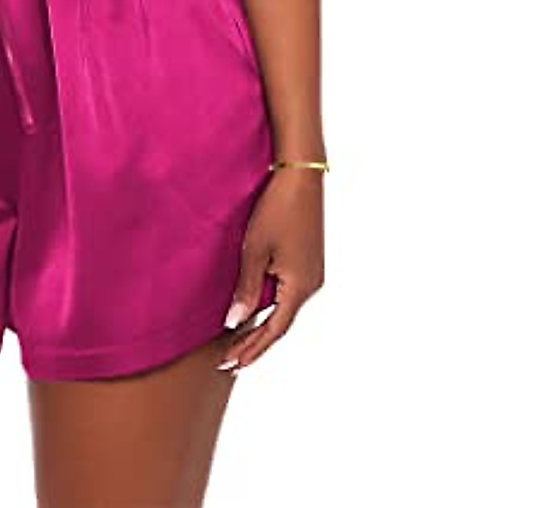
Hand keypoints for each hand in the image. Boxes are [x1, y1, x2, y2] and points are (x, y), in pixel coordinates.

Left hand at [218, 166, 325, 370]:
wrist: (301, 177)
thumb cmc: (276, 209)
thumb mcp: (255, 249)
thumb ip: (246, 288)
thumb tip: (234, 322)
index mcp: (300, 287)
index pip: (273, 331)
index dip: (251, 349)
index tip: (230, 363)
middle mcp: (311, 285)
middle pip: (280, 324)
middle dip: (254, 343)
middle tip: (228, 362)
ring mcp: (312, 274)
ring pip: (284, 310)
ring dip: (262, 326)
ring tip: (238, 342)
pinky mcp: (308, 261)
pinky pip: (287, 294)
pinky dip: (270, 308)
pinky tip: (255, 310)